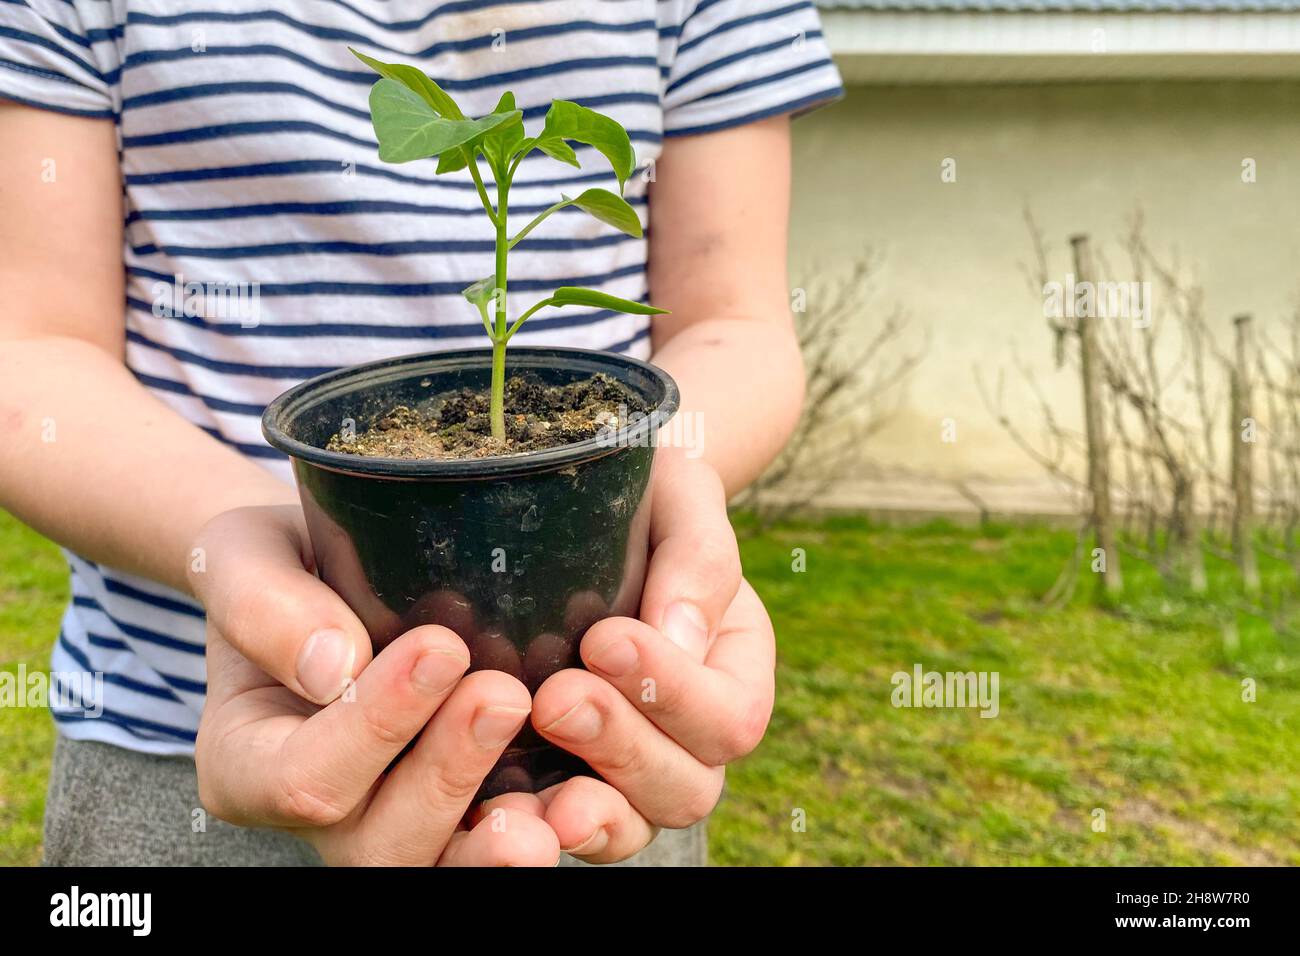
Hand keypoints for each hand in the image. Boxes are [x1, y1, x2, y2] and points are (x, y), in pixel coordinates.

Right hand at [189, 505, 560, 865]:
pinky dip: (542, 823)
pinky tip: (585, 797)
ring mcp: (390, 824)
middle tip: (505, 695)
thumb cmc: (278, 566)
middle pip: (380, 843)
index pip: (302, 779)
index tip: (439, 647)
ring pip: (442, 864)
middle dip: (448, 774)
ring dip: (500, 835)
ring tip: (559, 792)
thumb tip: (333, 668)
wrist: (322, 571)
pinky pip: (493, 842)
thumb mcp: (246, 558)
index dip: (374, 726)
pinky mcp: (457, 814)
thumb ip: (265, 607)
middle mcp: (320, 815)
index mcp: (248, 765)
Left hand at [530, 451, 774, 861]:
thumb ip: (697, 560)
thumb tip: (682, 638)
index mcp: (734, 670)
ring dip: (586, 809)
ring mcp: (630, 767)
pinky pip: (561, 824)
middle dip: (622, 747)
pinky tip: (492, 811)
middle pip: (687, 786)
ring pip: (631, 824)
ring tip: (535, 782)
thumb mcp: (680, 497)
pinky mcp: (564, 778)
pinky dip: (531, 825)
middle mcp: (691, 734)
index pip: (729, 716)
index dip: (672, 693)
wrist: (577, 500)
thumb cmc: (645, 492)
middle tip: (557, 697)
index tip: (604, 637)